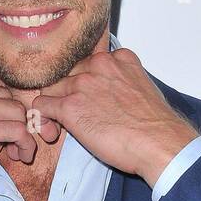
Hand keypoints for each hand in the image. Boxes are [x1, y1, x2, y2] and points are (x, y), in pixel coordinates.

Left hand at [31, 47, 199, 188]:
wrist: (159, 143)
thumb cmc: (155, 126)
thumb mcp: (141, 90)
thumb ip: (121, 84)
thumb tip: (109, 99)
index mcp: (118, 58)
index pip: (87, 64)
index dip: (83, 84)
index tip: (88, 102)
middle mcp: (98, 64)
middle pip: (67, 74)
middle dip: (67, 94)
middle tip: (75, 117)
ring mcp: (82, 83)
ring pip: (51, 88)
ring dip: (53, 108)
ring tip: (60, 127)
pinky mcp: (70, 106)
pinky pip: (41, 105)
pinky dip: (42, 119)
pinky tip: (52, 132)